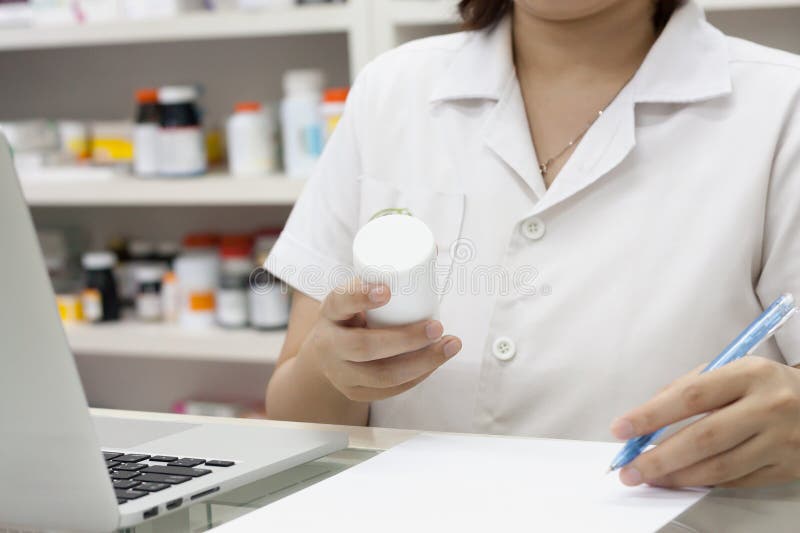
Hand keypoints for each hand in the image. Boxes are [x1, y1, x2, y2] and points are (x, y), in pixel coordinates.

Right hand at [301, 279, 461, 401]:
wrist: (324, 353)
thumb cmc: (351, 315)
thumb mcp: (355, 294)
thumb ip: (385, 274)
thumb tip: (433, 249)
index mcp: (329, 312)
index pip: (340, 302)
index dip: (361, 296)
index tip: (387, 290)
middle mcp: (329, 344)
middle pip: (365, 346)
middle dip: (406, 339)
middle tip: (438, 326)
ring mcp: (340, 374)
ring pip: (382, 376)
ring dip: (422, 362)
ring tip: (450, 345)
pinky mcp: (355, 393)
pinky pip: (389, 391)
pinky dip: (417, 377)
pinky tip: (437, 362)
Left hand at [610, 357, 799, 487]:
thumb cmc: (767, 385)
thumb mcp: (734, 369)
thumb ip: (690, 387)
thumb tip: (647, 416)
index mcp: (749, 374)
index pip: (690, 396)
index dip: (651, 414)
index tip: (622, 428)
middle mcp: (768, 407)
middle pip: (703, 438)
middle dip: (659, 457)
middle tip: (629, 469)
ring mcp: (781, 441)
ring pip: (719, 467)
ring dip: (677, 476)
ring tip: (649, 478)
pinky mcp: (788, 468)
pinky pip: (737, 481)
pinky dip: (705, 482)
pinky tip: (683, 480)